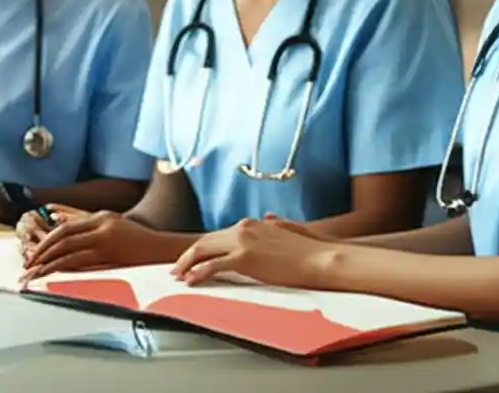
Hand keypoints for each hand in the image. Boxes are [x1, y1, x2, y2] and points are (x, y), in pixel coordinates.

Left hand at [21, 211, 165, 281]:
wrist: (164, 250)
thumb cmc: (141, 242)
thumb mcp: (115, 226)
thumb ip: (89, 225)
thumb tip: (59, 220)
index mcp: (102, 217)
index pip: (66, 227)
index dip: (48, 241)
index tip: (34, 254)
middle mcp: (102, 224)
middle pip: (63, 236)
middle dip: (42, 251)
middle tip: (28, 265)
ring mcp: (107, 238)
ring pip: (68, 249)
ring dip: (48, 262)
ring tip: (34, 273)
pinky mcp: (112, 253)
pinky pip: (81, 261)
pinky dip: (63, 267)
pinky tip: (53, 274)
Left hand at [170, 218, 335, 287]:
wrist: (321, 257)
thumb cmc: (309, 248)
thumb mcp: (290, 229)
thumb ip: (276, 223)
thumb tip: (269, 217)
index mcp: (253, 224)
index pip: (219, 236)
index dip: (203, 248)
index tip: (193, 258)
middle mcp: (244, 229)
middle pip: (206, 241)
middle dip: (188, 256)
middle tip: (177, 269)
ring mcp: (243, 242)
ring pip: (204, 251)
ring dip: (188, 264)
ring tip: (178, 276)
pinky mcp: (246, 258)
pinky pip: (214, 265)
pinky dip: (198, 273)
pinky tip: (191, 280)